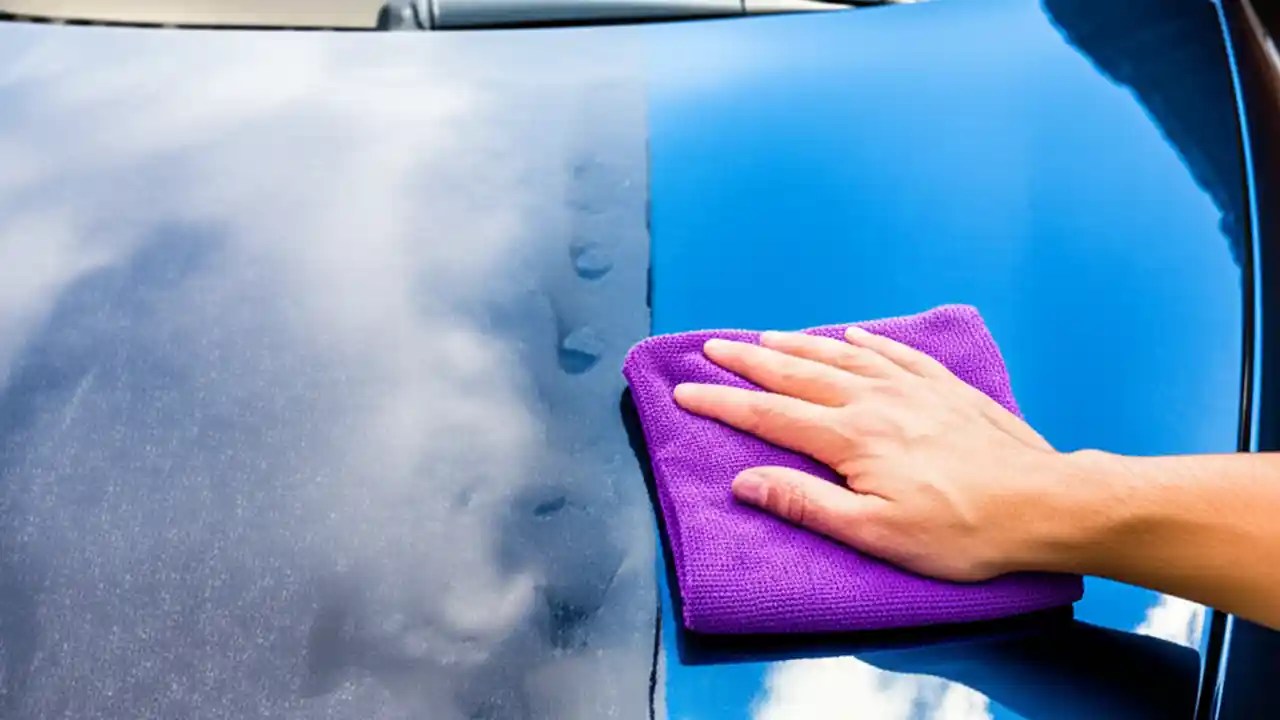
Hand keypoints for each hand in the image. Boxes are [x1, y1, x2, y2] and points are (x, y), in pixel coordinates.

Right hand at [673, 327, 1075, 581]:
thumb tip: (744, 480)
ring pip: (840, 356)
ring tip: (764, 337)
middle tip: (712, 348)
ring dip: (797, 345)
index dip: (723, 403)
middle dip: (748, 361)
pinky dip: (866, 342)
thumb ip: (805, 503)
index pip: (769, 414)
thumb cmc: (958, 531)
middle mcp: (874, 401)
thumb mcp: (875, 534)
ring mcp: (911, 389)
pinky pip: (894, 353)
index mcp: (850, 437)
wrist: (1043, 504)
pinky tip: (851, 335)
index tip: (685, 391)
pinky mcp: (945, 388)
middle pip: (797, 373)